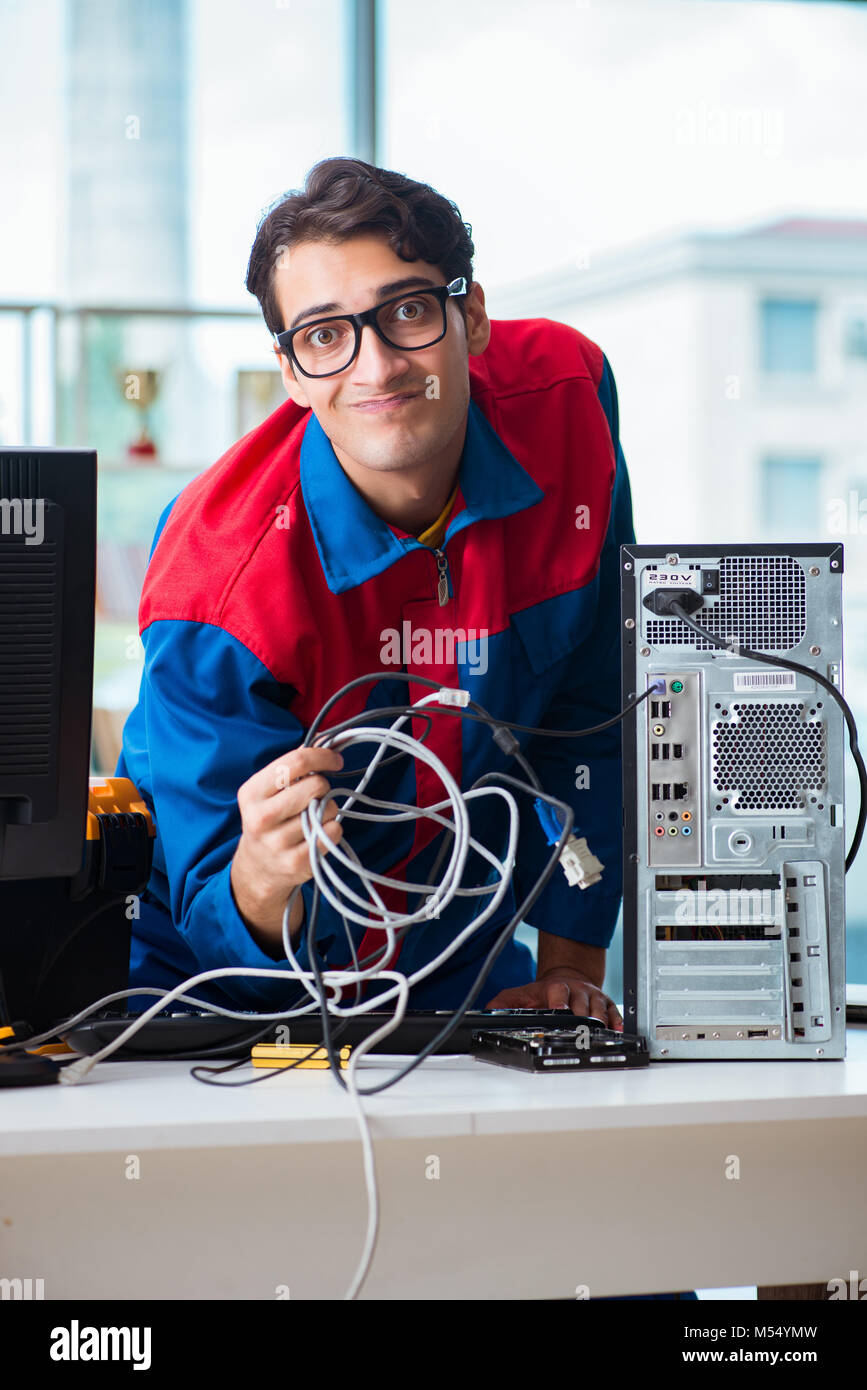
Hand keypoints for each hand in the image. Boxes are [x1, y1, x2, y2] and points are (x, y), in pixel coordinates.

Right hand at [231, 744, 343, 950]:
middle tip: (316, 796)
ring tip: (311, 818)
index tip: (336, 760)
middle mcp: (261, 817)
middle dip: (324, 786)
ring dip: (328, 810)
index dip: (322, 756)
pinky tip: (317, 834)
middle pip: (316, 786)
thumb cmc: (271, 819)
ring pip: (328, 810)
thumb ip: (296, 764)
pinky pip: (334, 832)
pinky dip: (332, 829)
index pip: (296, 761)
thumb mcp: (270, 790)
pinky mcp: (297, 862)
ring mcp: (278, 843)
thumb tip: (328, 738)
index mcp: (252, 792)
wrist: (259, 867)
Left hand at [484, 969, 622, 1030]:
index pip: (558, 993)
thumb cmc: (543, 993)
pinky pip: (614, 1012)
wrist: (566, 979)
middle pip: (582, 1003)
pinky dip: (617, 1021)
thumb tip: (486, 1013)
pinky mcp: (605, 1003)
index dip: (559, 1002)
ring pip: (600, 1008)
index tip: (559, 1010)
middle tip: (582, 1030)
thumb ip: (502, 1004)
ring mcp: (592, 997)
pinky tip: (618, 1031)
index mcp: (555, 988)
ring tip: (600, 1033)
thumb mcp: (518, 996)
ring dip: (600, 1021)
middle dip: (582, 1016)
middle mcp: (576, 991)